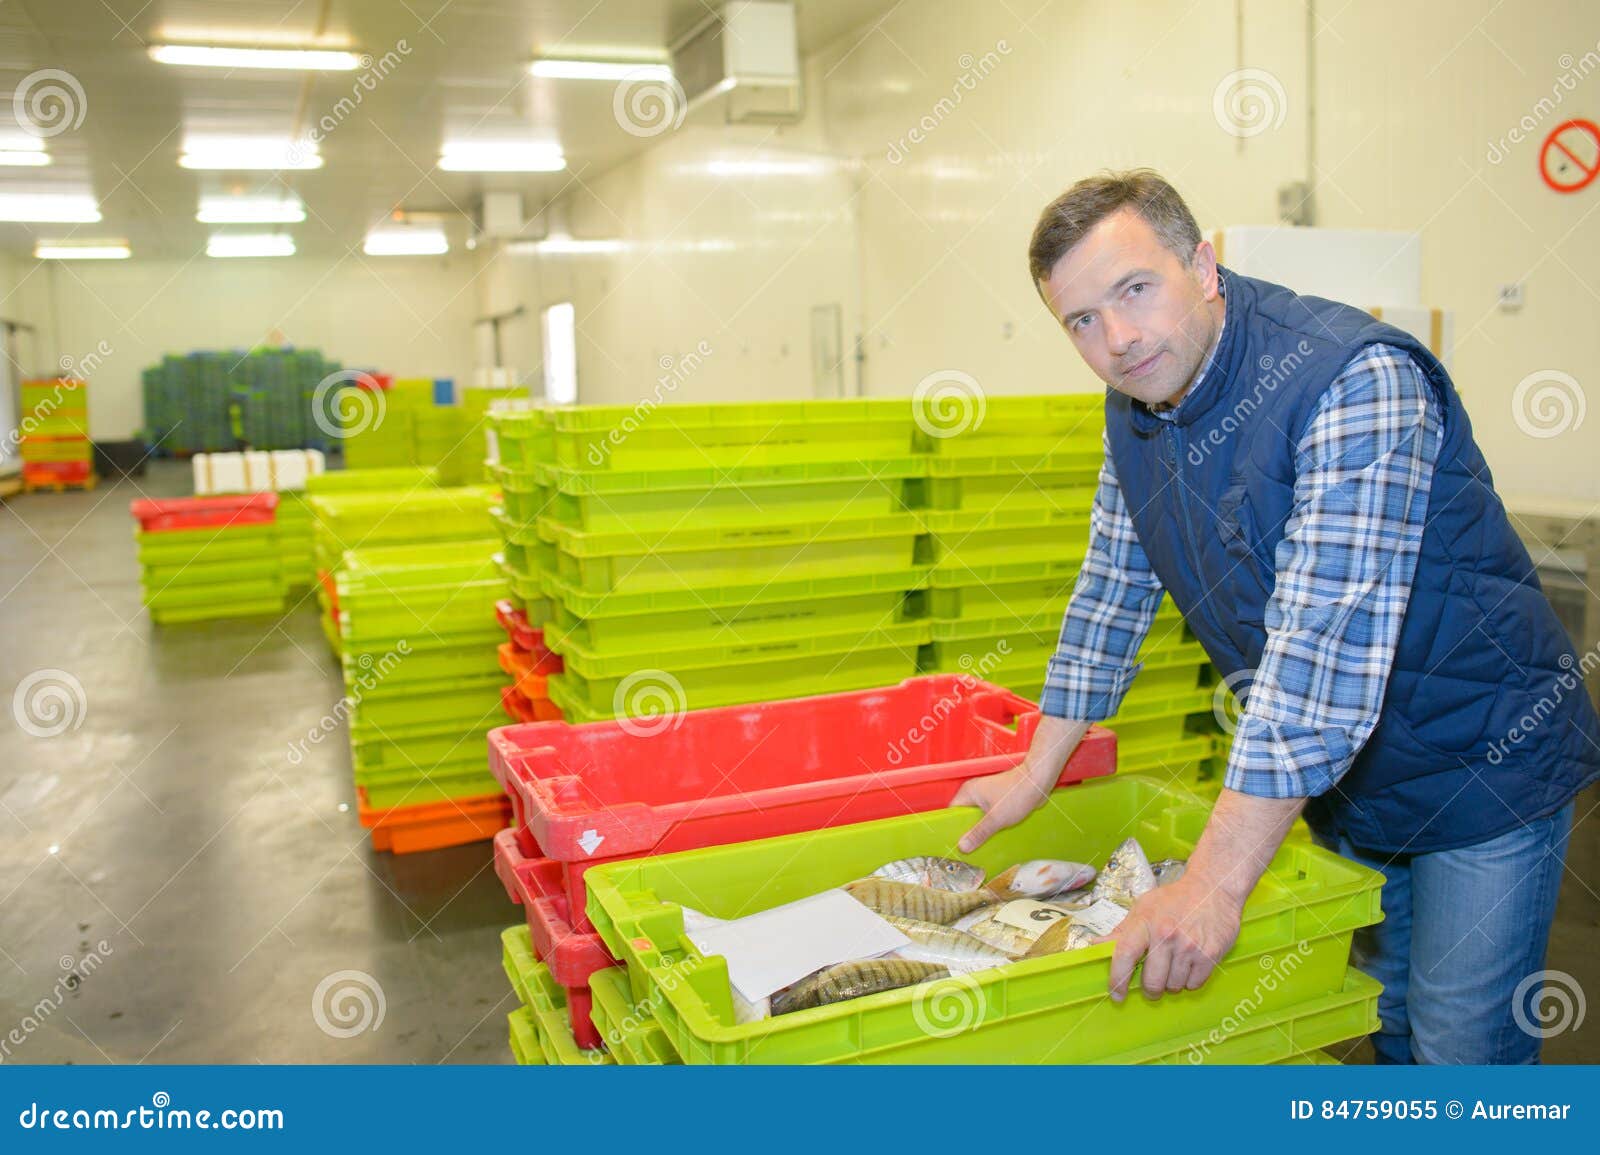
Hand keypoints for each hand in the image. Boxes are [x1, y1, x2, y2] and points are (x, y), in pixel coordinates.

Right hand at [953, 765, 1050, 853]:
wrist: (1039, 781)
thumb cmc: (1017, 794)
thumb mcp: (996, 819)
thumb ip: (979, 833)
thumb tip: (962, 847)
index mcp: (968, 792)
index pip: (952, 813)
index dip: (952, 828)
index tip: (954, 844)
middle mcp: (975, 793)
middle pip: (965, 817)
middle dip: (969, 832)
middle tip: (969, 849)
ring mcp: (987, 796)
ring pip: (979, 818)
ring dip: (982, 830)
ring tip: (982, 845)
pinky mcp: (998, 801)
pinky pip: (990, 816)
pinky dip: (991, 826)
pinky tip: (995, 836)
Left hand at [1096, 873, 1243, 1001]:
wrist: (1213, 889)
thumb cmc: (1174, 899)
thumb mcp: (1144, 908)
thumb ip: (1121, 931)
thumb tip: (1096, 946)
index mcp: (1145, 922)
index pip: (1124, 954)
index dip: (1118, 978)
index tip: (1116, 994)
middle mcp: (1167, 935)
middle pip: (1152, 981)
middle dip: (1150, 989)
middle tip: (1152, 983)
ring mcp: (1189, 946)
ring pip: (1173, 986)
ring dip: (1171, 983)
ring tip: (1174, 965)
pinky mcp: (1210, 955)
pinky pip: (1194, 984)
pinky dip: (1189, 981)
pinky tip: (1189, 964)